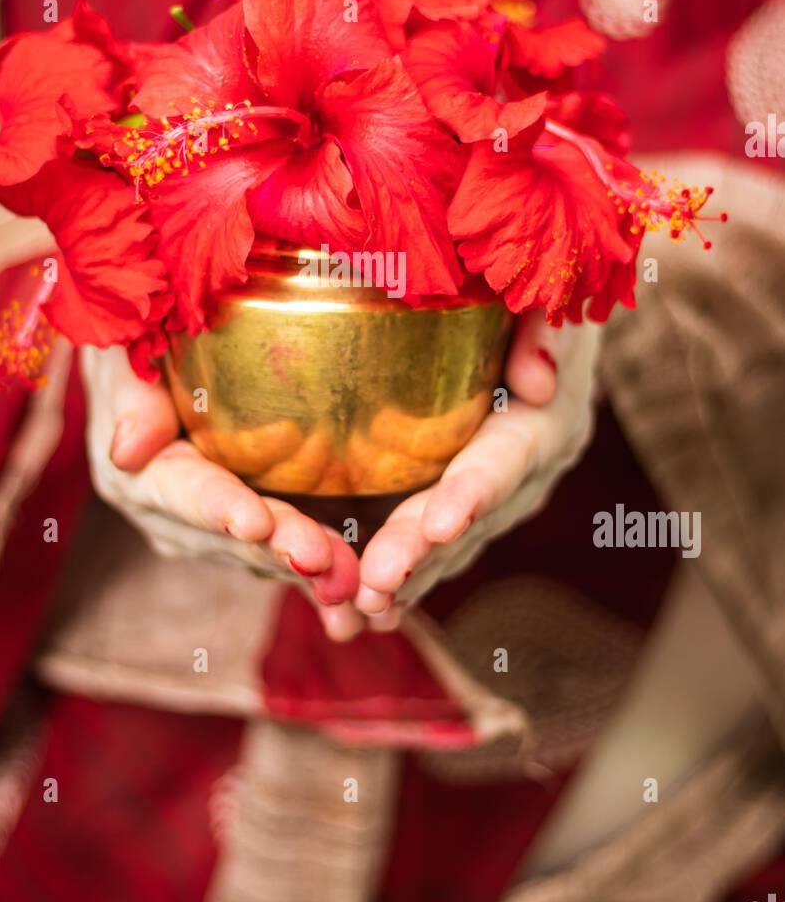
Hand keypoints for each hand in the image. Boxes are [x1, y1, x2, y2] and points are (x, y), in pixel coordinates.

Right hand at [80, 346, 360, 637]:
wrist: (153, 365)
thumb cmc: (142, 346)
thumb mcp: (125, 354)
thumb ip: (129, 395)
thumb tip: (127, 451)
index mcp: (140, 476)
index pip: (185, 492)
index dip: (221, 508)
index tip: (255, 523)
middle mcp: (172, 518)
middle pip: (231, 537)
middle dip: (278, 548)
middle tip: (325, 559)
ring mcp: (209, 533)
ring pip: (262, 554)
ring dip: (305, 567)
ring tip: (349, 579)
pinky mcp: (247, 533)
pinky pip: (283, 556)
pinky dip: (319, 571)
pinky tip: (357, 588)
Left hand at [351, 313, 600, 632]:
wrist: (547, 313)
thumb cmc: (532, 290)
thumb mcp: (544, 294)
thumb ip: (544, 328)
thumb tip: (536, 385)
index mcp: (547, 420)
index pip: (505, 461)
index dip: (472, 495)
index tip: (435, 526)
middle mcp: (529, 469)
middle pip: (471, 518)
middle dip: (423, 555)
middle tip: (374, 587)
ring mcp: (502, 493)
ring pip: (452, 544)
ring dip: (409, 579)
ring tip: (356, 611)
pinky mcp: (470, 499)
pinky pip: (434, 542)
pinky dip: (403, 574)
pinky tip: (354, 607)